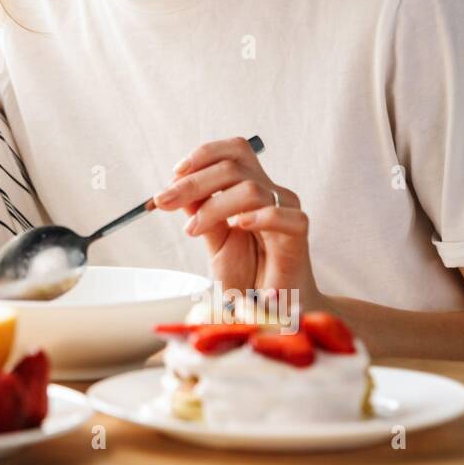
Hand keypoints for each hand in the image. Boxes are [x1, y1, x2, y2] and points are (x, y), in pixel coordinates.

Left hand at [151, 137, 325, 309]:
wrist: (268, 312)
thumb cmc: (245, 274)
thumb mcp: (214, 240)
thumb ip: (200, 212)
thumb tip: (176, 186)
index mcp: (251, 188)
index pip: (233, 151)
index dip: (204, 155)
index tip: (174, 174)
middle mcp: (270, 194)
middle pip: (235, 165)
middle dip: (193, 181)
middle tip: (165, 200)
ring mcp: (286, 212)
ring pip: (251, 188)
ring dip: (214, 206)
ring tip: (194, 229)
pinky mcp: (298, 237)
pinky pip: (285, 216)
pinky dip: (259, 217)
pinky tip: (238, 226)